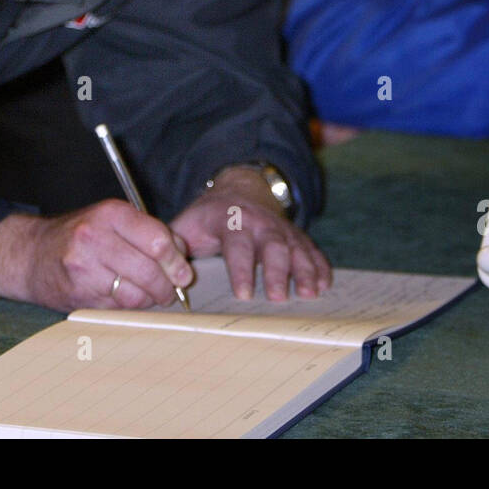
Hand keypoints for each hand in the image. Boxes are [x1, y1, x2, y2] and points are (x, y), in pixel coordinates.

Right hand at [0, 200, 193, 312]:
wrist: (31, 254)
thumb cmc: (79, 236)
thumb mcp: (111, 220)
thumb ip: (147, 232)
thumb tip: (181, 255)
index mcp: (111, 213)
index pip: (158, 241)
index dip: (177, 262)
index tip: (183, 274)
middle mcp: (95, 237)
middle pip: (149, 270)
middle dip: (167, 286)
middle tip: (171, 291)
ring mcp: (84, 267)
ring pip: (135, 294)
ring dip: (148, 300)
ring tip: (148, 296)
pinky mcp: (77, 293)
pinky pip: (116, 308)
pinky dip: (127, 307)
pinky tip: (123, 298)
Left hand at [170, 166, 331, 300]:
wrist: (239, 191)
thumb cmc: (208, 218)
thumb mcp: (187, 224)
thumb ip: (173, 245)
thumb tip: (164, 270)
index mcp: (230, 220)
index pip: (237, 244)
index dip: (241, 268)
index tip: (243, 293)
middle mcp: (259, 222)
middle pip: (272, 246)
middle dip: (277, 272)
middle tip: (279, 298)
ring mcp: (281, 229)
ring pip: (296, 248)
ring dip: (304, 270)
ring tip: (310, 293)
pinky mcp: (296, 236)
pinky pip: (311, 250)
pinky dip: (319, 266)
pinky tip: (325, 285)